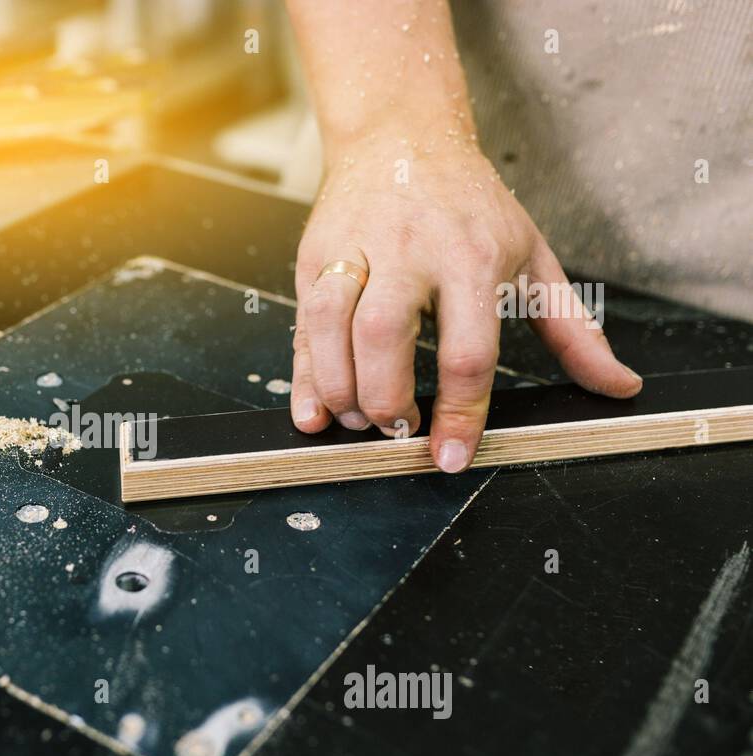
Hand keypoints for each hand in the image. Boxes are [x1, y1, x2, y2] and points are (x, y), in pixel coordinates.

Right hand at [290, 137, 641, 472]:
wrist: (401, 133)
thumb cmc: (471, 205)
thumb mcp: (531, 256)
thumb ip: (572, 329)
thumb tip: (618, 385)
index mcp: (472, 257)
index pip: (467, 350)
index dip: (459, 413)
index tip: (450, 456)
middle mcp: (411, 250)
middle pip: (386, 335)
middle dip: (386, 400)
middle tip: (397, 429)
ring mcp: (356, 248)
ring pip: (330, 324)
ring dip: (339, 386)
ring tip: (357, 420)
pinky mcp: (315, 254)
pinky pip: (303, 321)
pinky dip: (303, 373)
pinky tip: (312, 410)